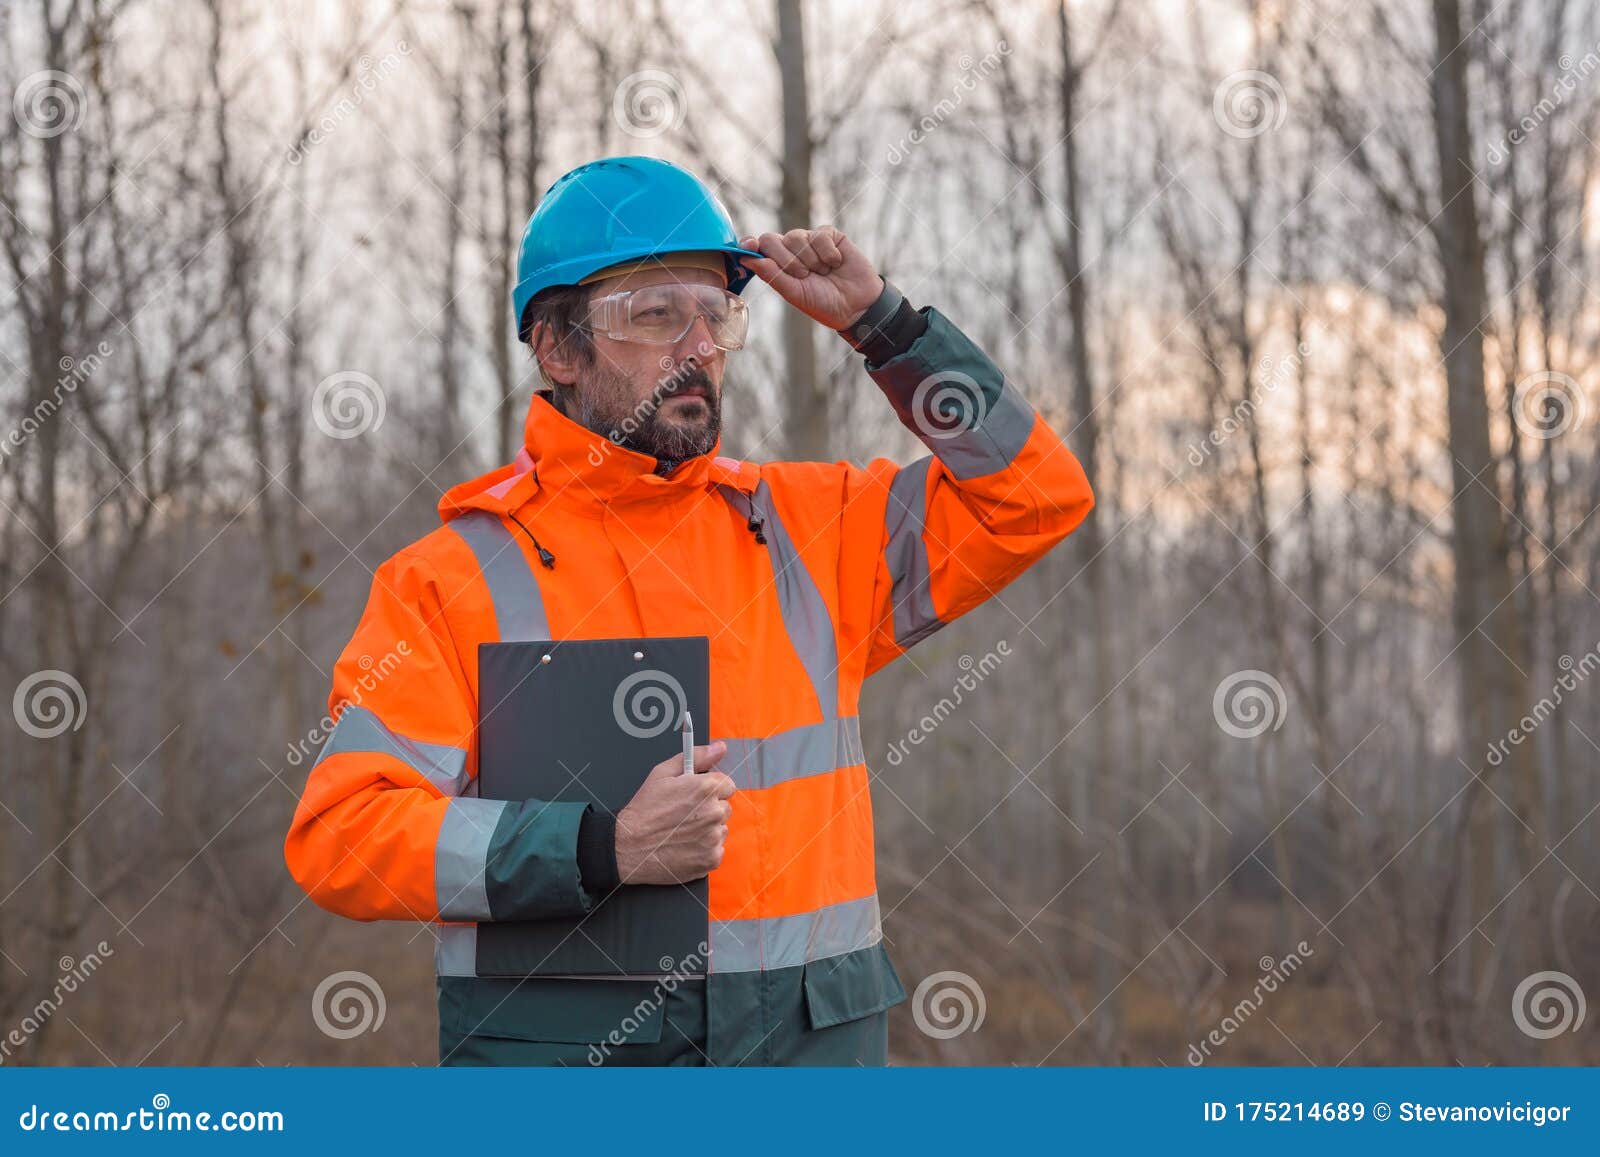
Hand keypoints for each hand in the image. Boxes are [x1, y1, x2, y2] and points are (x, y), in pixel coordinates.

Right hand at [613, 742, 735, 884]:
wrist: (629, 846)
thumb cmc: (644, 810)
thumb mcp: (663, 773)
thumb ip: (697, 757)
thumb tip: (719, 747)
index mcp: (706, 788)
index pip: (728, 785)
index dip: (710, 790)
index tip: (697, 796)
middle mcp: (714, 812)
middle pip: (725, 807)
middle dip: (709, 809)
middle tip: (685, 814)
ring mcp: (714, 837)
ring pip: (721, 828)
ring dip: (708, 829)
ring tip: (683, 831)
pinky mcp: (711, 858)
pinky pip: (717, 849)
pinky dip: (705, 849)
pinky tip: (685, 845)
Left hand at [738, 227, 883, 329]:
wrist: (856, 305)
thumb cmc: (823, 302)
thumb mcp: (794, 293)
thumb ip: (771, 275)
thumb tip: (746, 258)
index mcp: (777, 264)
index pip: (757, 247)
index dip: (750, 244)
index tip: (749, 246)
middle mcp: (790, 249)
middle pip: (771, 239)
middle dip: (786, 260)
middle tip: (804, 275)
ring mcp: (809, 240)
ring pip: (796, 237)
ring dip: (810, 259)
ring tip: (823, 272)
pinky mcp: (829, 235)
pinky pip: (819, 235)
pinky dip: (827, 253)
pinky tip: (836, 263)